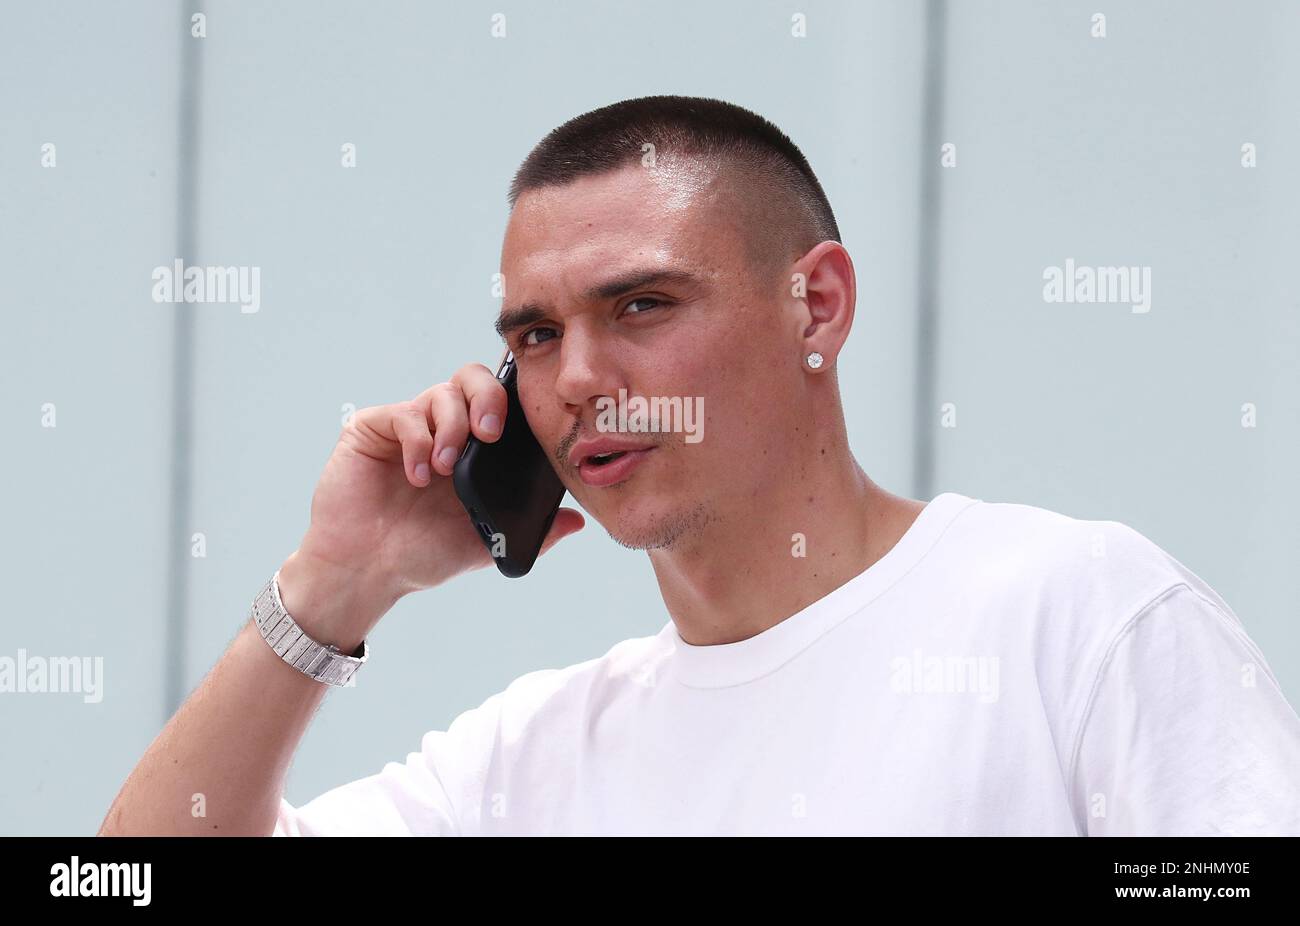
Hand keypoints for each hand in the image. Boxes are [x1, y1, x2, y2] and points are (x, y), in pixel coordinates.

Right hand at [281, 363, 584, 638]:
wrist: (366, 571)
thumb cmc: (421, 556)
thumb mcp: (485, 545)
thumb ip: (532, 533)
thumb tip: (578, 520)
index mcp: (474, 450)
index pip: (502, 403)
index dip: (518, 402)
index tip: (528, 426)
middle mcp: (443, 428)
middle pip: (473, 379)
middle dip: (489, 397)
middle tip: (492, 433)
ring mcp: (408, 425)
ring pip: (442, 393)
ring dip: (452, 427)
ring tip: (446, 470)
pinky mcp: (373, 427)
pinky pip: (404, 413)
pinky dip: (417, 440)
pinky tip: (419, 474)